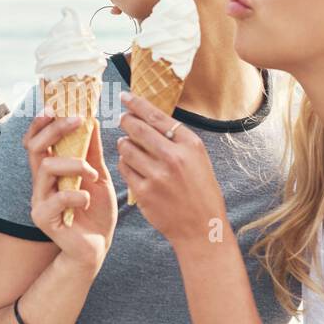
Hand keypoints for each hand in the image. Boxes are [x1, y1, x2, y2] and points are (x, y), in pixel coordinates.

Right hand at [25, 108, 116, 269]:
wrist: (98, 246)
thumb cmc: (96, 211)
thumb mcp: (99, 176)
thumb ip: (92, 152)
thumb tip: (91, 120)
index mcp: (51, 170)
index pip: (36, 140)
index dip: (40, 122)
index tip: (54, 106)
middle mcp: (40, 183)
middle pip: (35, 147)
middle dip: (54, 130)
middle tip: (76, 121)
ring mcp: (40, 200)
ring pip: (46, 168)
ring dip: (74, 164)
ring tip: (92, 174)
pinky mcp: (44, 218)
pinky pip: (56, 198)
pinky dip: (77, 194)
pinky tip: (87, 200)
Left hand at [116, 91, 226, 245]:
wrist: (201, 227)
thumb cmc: (200, 190)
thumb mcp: (197, 158)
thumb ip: (176, 139)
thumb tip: (149, 117)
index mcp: (190, 145)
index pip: (157, 117)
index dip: (137, 104)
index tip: (125, 96)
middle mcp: (174, 158)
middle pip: (138, 129)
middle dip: (126, 121)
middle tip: (122, 118)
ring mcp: (158, 176)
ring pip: (127, 149)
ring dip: (124, 144)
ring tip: (128, 145)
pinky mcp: (144, 192)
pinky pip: (125, 169)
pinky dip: (124, 164)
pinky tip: (131, 166)